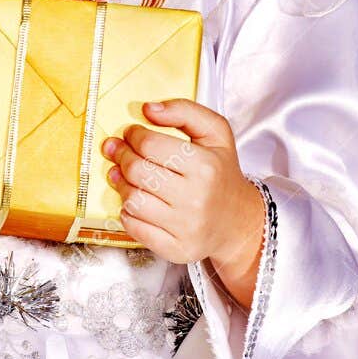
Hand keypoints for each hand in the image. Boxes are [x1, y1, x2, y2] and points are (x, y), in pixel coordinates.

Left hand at [101, 98, 265, 308]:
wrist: (238, 221)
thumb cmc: (221, 173)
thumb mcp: (216, 133)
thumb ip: (184, 111)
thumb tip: (148, 109)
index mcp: (206, 166)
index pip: (150, 144)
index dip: (133, 135)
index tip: (131, 134)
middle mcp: (196, 198)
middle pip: (137, 171)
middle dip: (121, 156)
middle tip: (119, 151)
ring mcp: (185, 227)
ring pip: (132, 200)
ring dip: (122, 185)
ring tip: (125, 176)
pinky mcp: (175, 249)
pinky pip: (133, 227)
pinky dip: (128, 212)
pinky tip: (136, 202)